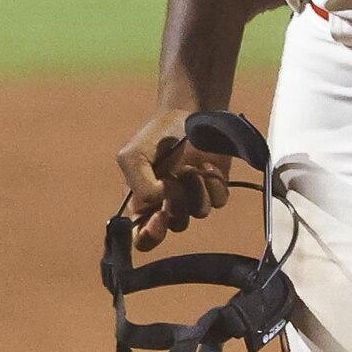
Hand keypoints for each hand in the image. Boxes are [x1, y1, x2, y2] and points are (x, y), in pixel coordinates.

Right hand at [117, 105, 235, 250]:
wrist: (189, 113)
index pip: (143, 238)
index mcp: (144, 202)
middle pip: (174, 225)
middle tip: (175, 179)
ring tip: (190, 166)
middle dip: (176, 203)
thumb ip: (138, 184)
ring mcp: (194, 199)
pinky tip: (206, 165)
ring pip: (199, 213)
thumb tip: (159, 200)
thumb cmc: (157, 135)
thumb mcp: (132, 155)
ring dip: (195, 188)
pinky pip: (219, 200)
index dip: (150, 235)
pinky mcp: (216, 190)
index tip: (159, 215)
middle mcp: (169, 206)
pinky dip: (214, 183)